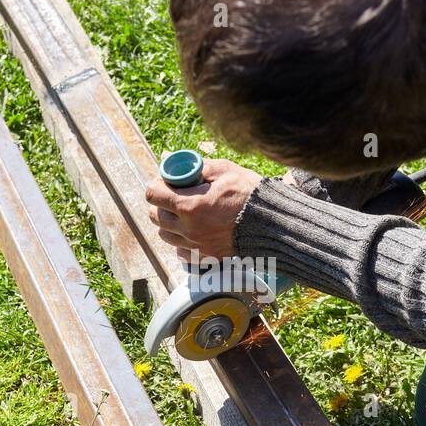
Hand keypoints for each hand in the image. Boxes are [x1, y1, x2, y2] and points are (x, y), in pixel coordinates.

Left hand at [145, 158, 261, 260]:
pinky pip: (181, 251)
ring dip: (169, 223)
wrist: (272, 224)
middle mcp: (188, 228)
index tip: (165, 183)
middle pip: (156, 217)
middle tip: (173, 197)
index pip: (153, 196)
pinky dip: (182, 241)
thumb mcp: (224, 170)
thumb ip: (199, 169)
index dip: (157, 186)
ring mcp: (196, 245)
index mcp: (189, 205)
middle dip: (161, 204)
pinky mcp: (205, 257)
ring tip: (184, 214)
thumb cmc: (249, 194)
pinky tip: (194, 231)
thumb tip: (182, 168)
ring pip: (165, 235)